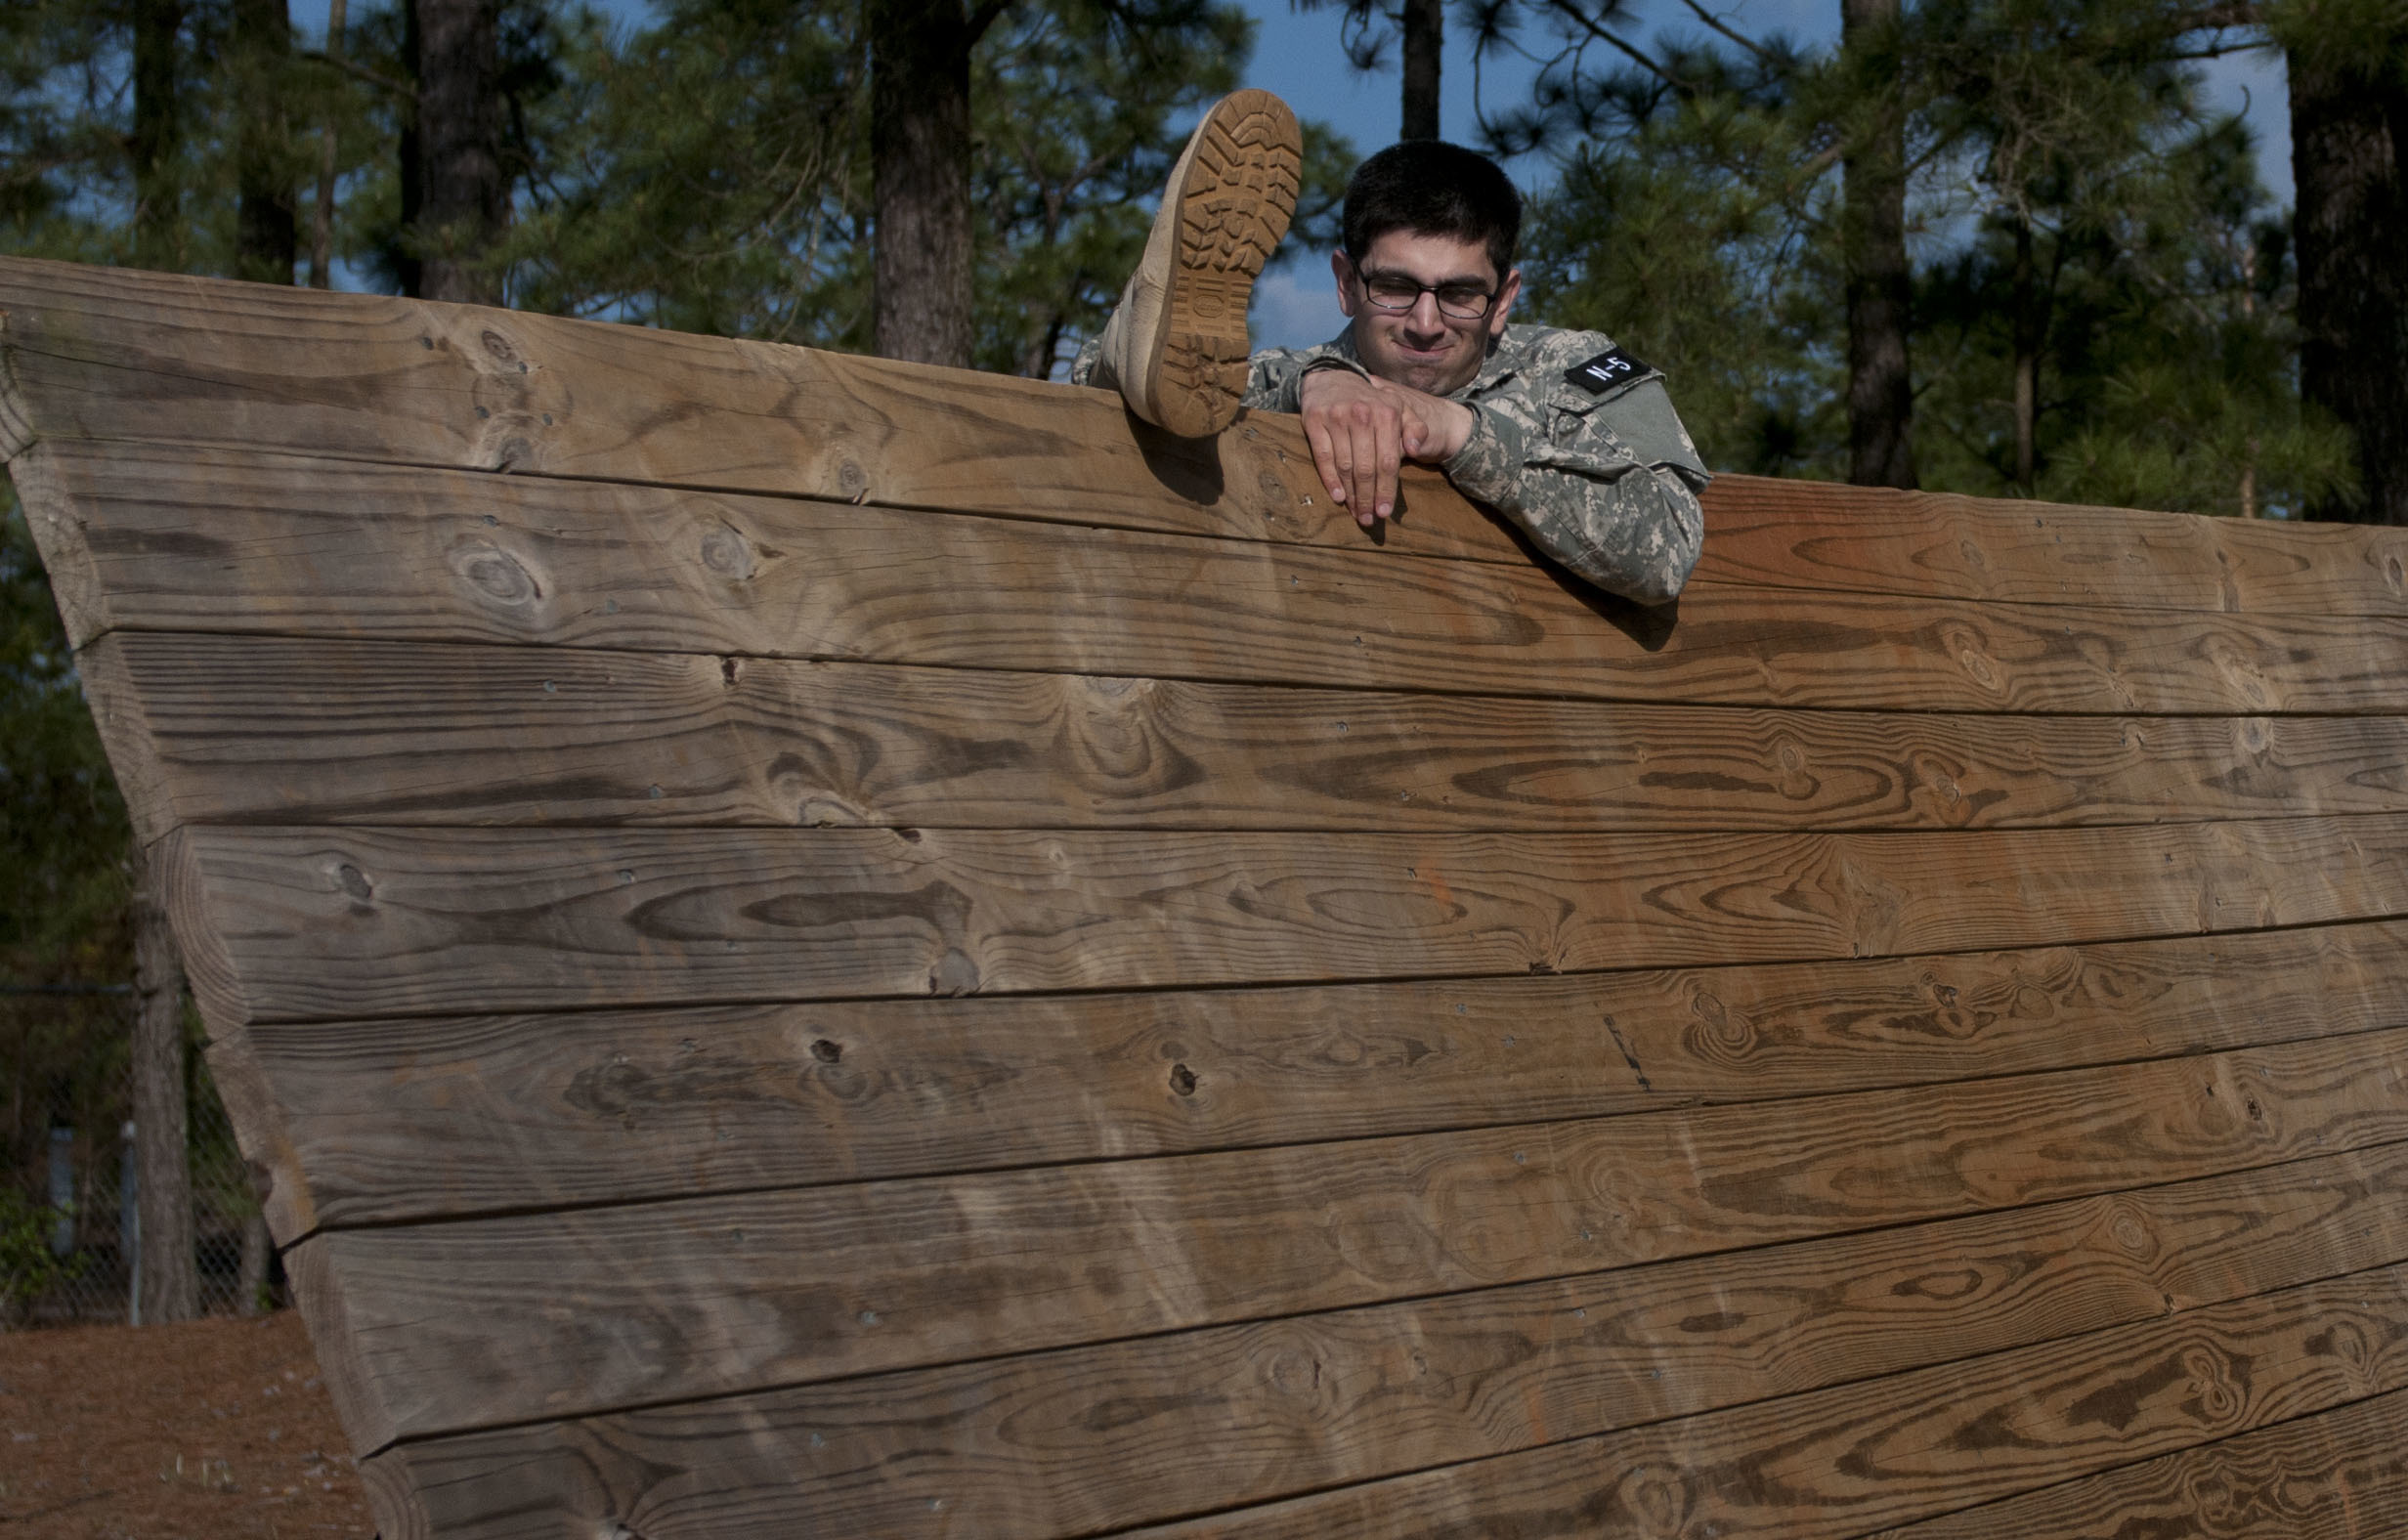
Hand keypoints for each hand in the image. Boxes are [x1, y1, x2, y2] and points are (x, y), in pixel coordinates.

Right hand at [1299, 368, 1477, 527]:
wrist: (1333, 378)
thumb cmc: (1370, 401)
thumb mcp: (1398, 408)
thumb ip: (1414, 427)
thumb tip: (1415, 449)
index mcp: (1387, 413)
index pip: (1388, 461)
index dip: (1387, 490)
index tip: (1385, 512)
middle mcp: (1362, 414)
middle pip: (1366, 468)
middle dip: (1368, 498)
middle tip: (1369, 519)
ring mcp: (1337, 417)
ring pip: (1345, 466)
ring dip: (1351, 495)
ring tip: (1356, 513)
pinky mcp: (1315, 421)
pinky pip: (1323, 457)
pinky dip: (1330, 479)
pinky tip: (1338, 496)